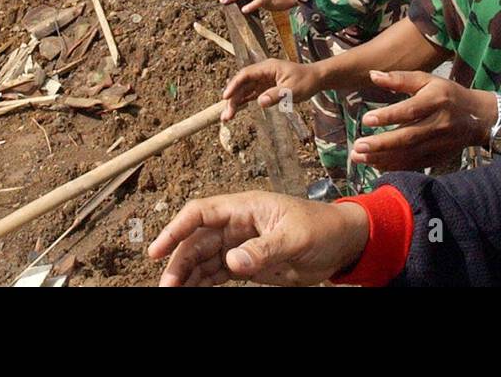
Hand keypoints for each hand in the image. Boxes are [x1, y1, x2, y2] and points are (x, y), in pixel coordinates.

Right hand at [150, 190, 369, 286]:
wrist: (344, 244)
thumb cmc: (323, 229)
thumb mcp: (296, 238)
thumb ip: (264, 249)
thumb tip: (231, 262)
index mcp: (246, 207)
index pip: (201, 213)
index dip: (175, 229)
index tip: (156, 250)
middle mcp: (238, 224)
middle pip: (196, 241)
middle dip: (178, 261)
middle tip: (166, 286)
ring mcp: (241, 245)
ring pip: (203, 259)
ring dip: (186, 275)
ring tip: (172, 293)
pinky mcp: (248, 264)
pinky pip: (217, 273)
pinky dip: (202, 283)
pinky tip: (190, 293)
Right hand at [222, 58, 322, 120]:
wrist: (317, 79)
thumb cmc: (306, 81)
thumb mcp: (293, 90)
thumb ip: (276, 95)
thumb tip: (259, 102)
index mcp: (267, 67)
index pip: (246, 74)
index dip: (234, 85)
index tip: (226, 97)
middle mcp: (263, 72)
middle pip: (242, 84)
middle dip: (232, 99)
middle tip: (226, 116)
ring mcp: (264, 79)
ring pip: (245, 90)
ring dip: (236, 102)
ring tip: (227, 117)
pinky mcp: (266, 87)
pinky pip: (251, 93)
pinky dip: (244, 101)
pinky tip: (236, 110)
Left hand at [349, 71, 494, 170]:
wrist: (479, 118)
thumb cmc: (448, 94)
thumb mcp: (427, 80)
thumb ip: (399, 78)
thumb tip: (372, 75)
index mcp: (436, 101)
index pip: (409, 111)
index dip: (388, 116)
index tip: (366, 119)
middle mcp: (438, 124)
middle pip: (408, 137)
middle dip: (381, 144)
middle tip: (357, 147)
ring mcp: (439, 144)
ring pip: (409, 155)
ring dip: (382, 159)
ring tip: (359, 158)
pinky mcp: (438, 157)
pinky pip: (414, 165)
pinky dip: (394, 167)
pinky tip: (376, 165)